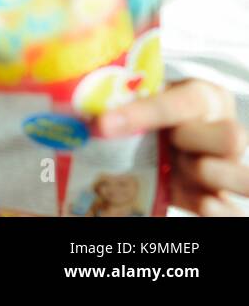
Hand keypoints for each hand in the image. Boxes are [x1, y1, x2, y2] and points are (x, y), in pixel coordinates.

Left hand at [101, 78, 248, 215]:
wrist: (156, 140)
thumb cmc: (145, 112)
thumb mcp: (138, 99)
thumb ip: (120, 100)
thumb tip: (78, 114)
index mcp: (204, 97)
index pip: (183, 103)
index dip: (144, 113)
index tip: (103, 124)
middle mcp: (224, 130)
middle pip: (231, 138)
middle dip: (193, 142)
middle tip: (168, 143)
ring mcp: (227, 167)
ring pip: (243, 176)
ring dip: (209, 176)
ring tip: (182, 170)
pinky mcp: (220, 197)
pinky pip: (235, 211)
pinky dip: (221, 212)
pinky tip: (204, 204)